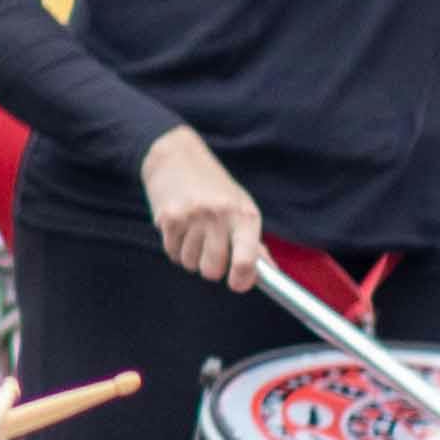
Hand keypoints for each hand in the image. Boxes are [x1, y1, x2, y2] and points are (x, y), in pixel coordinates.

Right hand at [141, 125, 265, 291]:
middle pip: (213, 270)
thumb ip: (253, 242)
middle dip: (211, 268)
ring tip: (194, 233)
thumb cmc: (213, 185)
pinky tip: (180, 228)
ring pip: (190, 264)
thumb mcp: (240, 206)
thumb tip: (270, 272)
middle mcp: (220, 216)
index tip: (237, 282)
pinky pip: (172, 253)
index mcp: (244, 215)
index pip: (246, 261)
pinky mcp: (168, 219)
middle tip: (211, 251)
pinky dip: (176, 247)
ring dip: (191, 256)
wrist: (176, 157)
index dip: (242, 281)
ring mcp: (192, 218)